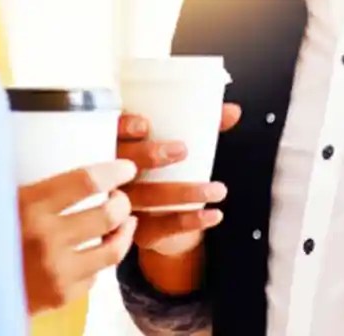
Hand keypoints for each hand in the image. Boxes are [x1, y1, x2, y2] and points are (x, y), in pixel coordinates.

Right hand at [18, 160, 139, 311]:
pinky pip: (96, 276)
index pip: (86, 181)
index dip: (115, 172)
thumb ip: (27, 180)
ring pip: (112, 249)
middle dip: (123, 202)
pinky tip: (95, 252)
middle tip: (121, 197)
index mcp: (29, 205)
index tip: (127, 168)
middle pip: (109, 214)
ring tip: (124, 223)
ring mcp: (56, 271)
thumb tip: (50, 140)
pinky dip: (98, 262)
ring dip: (124, 233)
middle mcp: (46, 238)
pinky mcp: (61, 296)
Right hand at [117, 104, 240, 256]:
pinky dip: (189, 221)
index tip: (144, 125)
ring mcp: (123, 207)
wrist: (159, 215)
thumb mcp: (176, 143)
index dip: (122, 129)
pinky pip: (161, 227)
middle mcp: (114, 178)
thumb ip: (202, 125)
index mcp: (118, 148)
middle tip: (182, 150)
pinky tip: (213, 215)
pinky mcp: (139, 231)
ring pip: (146, 198)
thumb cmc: (164, 168)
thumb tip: (232, 112)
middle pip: (121, 166)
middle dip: (149, 156)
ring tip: (217, 189)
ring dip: (183, 193)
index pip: (111, 134)